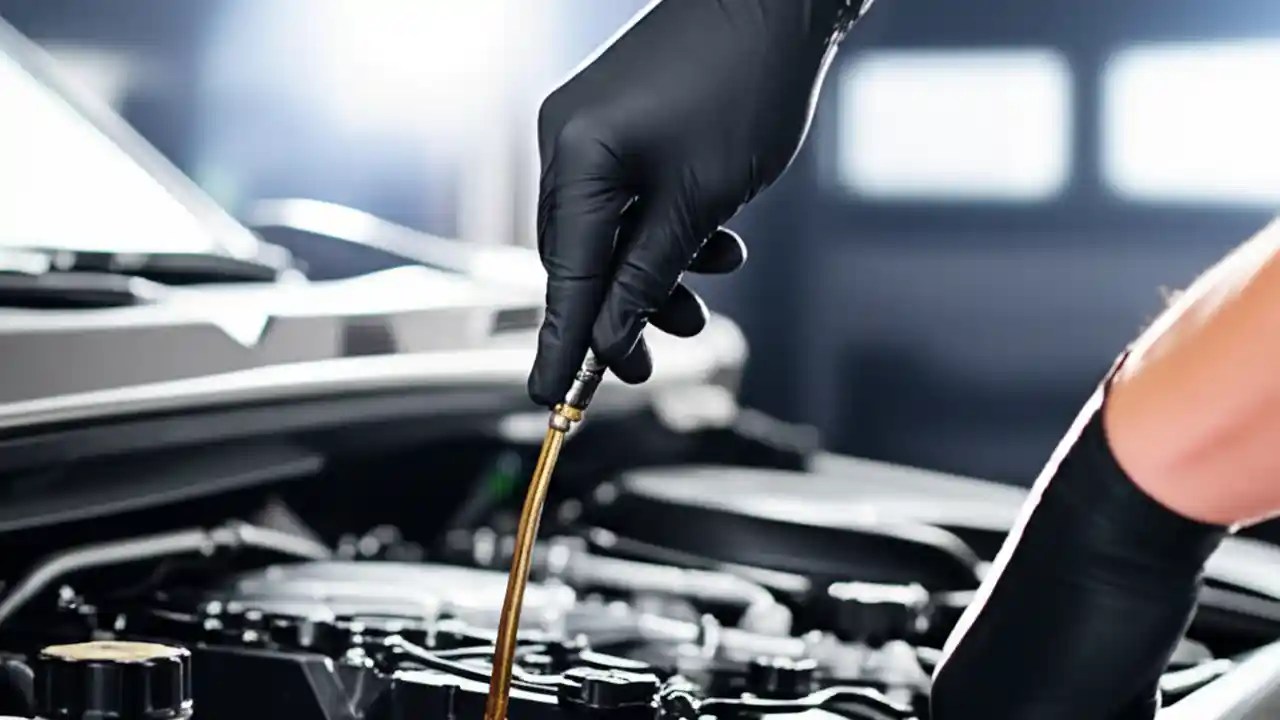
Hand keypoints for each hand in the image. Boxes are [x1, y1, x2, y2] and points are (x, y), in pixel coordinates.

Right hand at [528, 0, 861, 405]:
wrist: (776, 2)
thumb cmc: (745, 86)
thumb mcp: (700, 204)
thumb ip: (649, 278)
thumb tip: (609, 337)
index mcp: (576, 158)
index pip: (561, 275)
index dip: (560, 344)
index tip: (552, 399)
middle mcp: (567, 143)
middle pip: (580, 259)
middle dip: (620, 313)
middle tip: (646, 363)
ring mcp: (590, 131)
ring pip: (609, 235)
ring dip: (652, 277)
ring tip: (703, 299)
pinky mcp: (618, 127)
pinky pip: (627, 201)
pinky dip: (663, 235)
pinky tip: (714, 246)